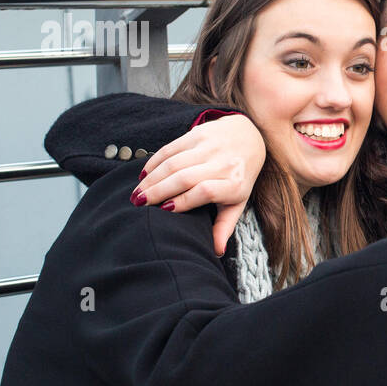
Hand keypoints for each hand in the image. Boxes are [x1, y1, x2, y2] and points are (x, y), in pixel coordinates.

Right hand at [130, 112, 265, 256]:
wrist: (249, 137)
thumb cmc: (239, 176)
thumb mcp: (238, 201)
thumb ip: (224, 226)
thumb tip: (216, 252)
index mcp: (235, 183)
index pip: (205, 191)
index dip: (182, 201)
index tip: (163, 211)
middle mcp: (223, 163)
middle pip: (185, 177)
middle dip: (158, 192)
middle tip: (138, 204)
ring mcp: (210, 145)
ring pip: (174, 162)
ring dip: (152, 179)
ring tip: (137, 193)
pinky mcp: (198, 133)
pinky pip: (171, 148)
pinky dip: (154, 162)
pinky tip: (144, 176)